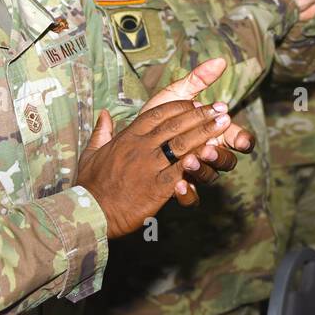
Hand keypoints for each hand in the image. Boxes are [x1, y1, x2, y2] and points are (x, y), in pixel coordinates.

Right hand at [78, 58, 252, 236]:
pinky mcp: (157, 187)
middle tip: (220, 108)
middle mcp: (140, 147)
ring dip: (205, 132)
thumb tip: (105, 113)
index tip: (195, 102)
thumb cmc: (90, 185)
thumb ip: (101, 131)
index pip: (157, 113)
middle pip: (175, 125)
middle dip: (200, 114)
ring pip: (182, 144)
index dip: (179, 106)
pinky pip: (181, 170)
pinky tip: (212, 153)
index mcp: (127, 137)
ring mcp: (149, 166)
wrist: (90, 212)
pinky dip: (197, 160)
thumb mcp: (92, 153)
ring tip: (224, 123)